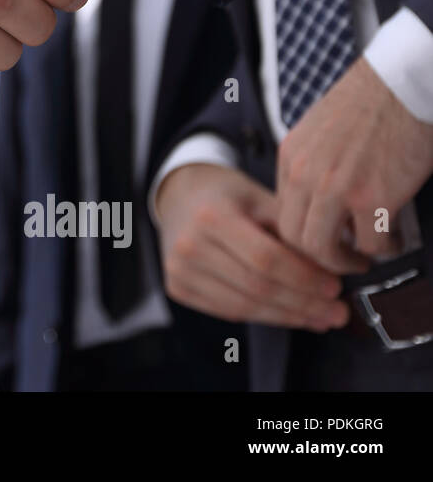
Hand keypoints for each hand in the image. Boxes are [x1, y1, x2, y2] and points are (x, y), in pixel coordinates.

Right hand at [154, 162, 348, 330]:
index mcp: (212, 216)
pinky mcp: (178, 287)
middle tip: (336, 312)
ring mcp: (179, 270)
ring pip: (244, 306)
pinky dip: (264, 317)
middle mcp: (189, 245)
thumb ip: (293, 232)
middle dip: (303, 304)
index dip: (304, 278)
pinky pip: (229, 311)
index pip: (266, 258)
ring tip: (320, 318)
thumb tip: (338, 265)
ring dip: (288, 317)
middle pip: (257, 287)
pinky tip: (291, 316)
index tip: (335, 288)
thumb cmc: (227, 196)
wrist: (180, 197)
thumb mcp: (261, 198)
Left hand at [276, 56, 432, 273]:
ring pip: (324, 248)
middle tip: (338, 259)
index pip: (280, 212)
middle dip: (316, 257)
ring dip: (345, 260)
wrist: (401, 84)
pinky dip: (383, 249)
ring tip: (362, 257)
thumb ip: (310, 164)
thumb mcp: (317, 131)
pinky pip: (372, 243)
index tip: (317, 242)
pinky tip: (392, 238)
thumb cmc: (368, 103)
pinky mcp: (375, 198)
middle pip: (294, 237)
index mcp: (290, 157)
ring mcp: (337, 188)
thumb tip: (316, 201)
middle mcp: (305, 174)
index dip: (300, 233)